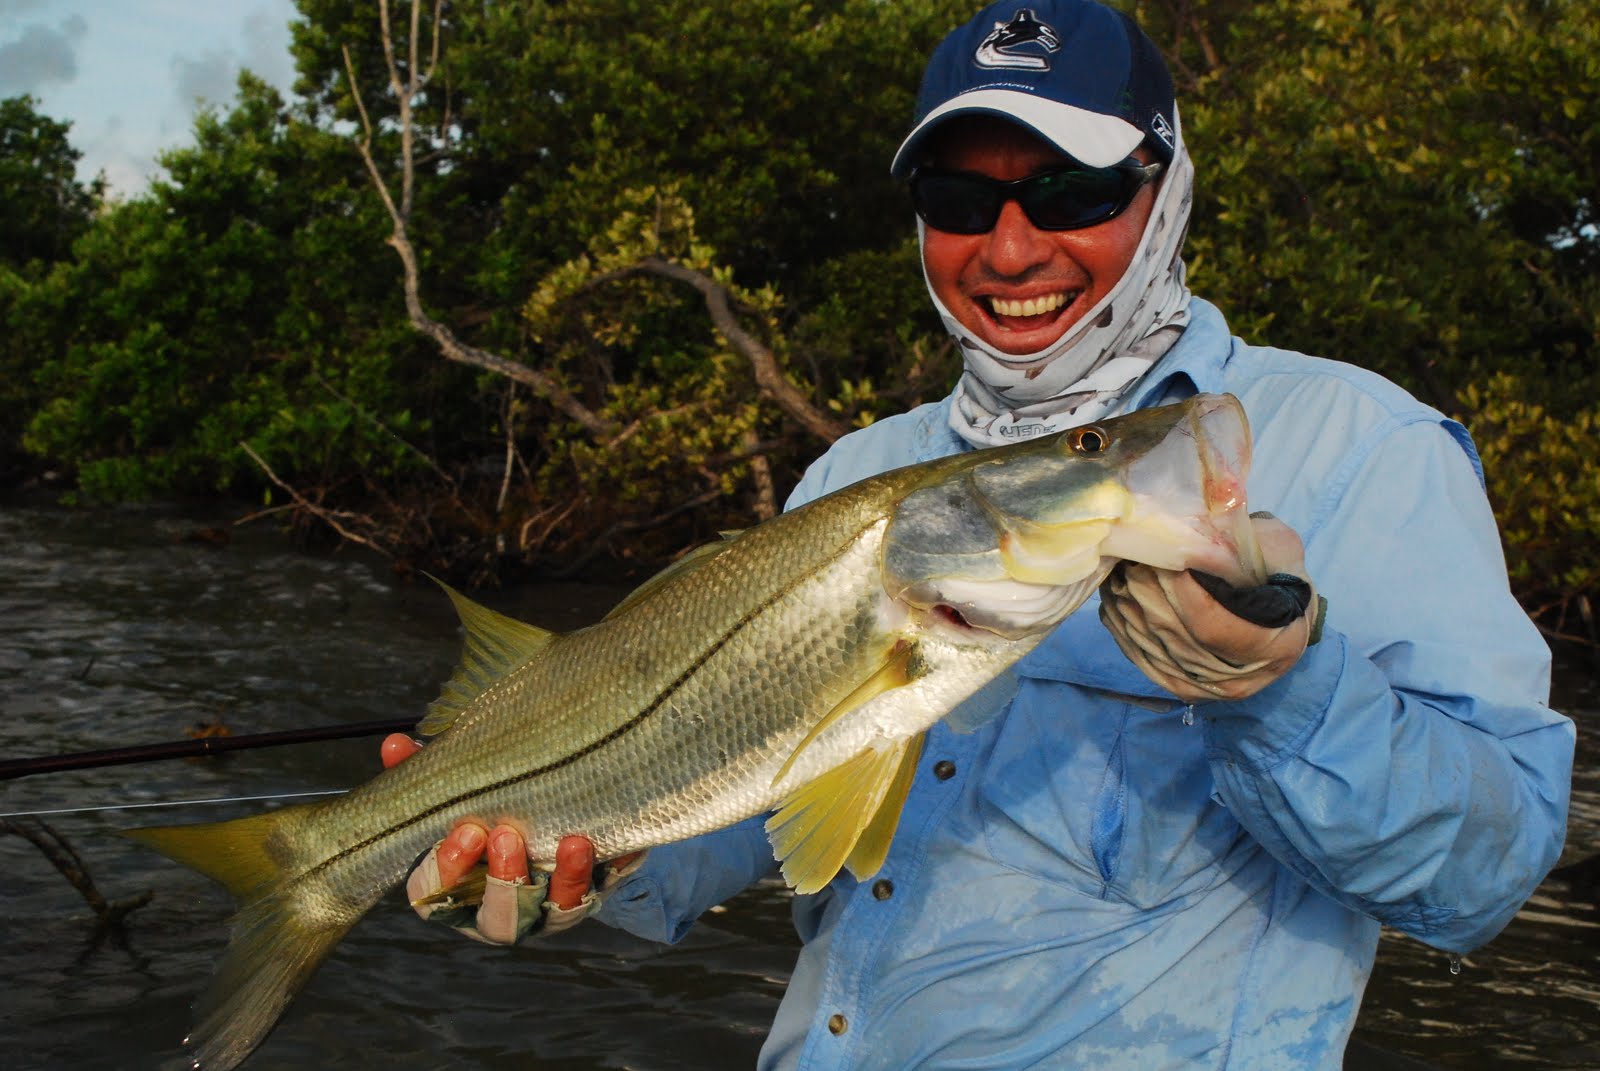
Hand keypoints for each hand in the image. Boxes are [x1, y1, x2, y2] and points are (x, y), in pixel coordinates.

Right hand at [381, 734, 639, 943]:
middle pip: (501, 920)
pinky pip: (609, 886)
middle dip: (505, 880)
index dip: (449, 869)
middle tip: (508, 835)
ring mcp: (551, 908)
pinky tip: (616, 838)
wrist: (547, 817)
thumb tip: (395, 744)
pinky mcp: (594, 891)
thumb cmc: (486, 808)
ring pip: (560, 911)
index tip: (465, 832)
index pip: (438, 895)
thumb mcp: (457, 792)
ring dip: (568, 878)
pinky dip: (615, 863)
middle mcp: (504, 911)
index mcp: (458, 891)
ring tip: (574, 840)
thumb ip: (422, 774)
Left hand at [1099, 515, 1319, 702]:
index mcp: (1277, 645)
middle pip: (1174, 634)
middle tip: (1131, 552)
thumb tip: (1210, 498)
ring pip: (1152, 644)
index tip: (1163, 555)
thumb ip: (1244, 532)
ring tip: (1121, 566)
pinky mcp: (1181, 687)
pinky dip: (1122, 624)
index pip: (1210, 625)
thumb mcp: (1277, 546)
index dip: (1179, 590)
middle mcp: (1241, 677)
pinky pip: (1140, 656)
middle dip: (1146, 589)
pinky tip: (1115, 595)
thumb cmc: (1279, 576)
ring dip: (1127, 602)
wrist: (1278, 613)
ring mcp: (1208, 688)